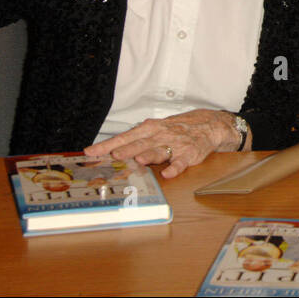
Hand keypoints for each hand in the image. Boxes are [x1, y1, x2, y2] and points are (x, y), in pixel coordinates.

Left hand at [84, 109, 245, 178]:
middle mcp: (160, 135)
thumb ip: (135, 140)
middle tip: (113, 156)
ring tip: (139, 160)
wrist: (208, 124)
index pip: (124, 137)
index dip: (107, 145)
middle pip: (140, 143)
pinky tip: (169, 173)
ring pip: (160, 150)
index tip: (90, 152)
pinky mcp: (190, 154)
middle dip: (127, 149)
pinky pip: (181, 161)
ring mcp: (175, 144)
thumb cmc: (176, 129)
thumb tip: (110, 151)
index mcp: (149, 129)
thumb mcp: (155, 129)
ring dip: (150, 155)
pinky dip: (175, 167)